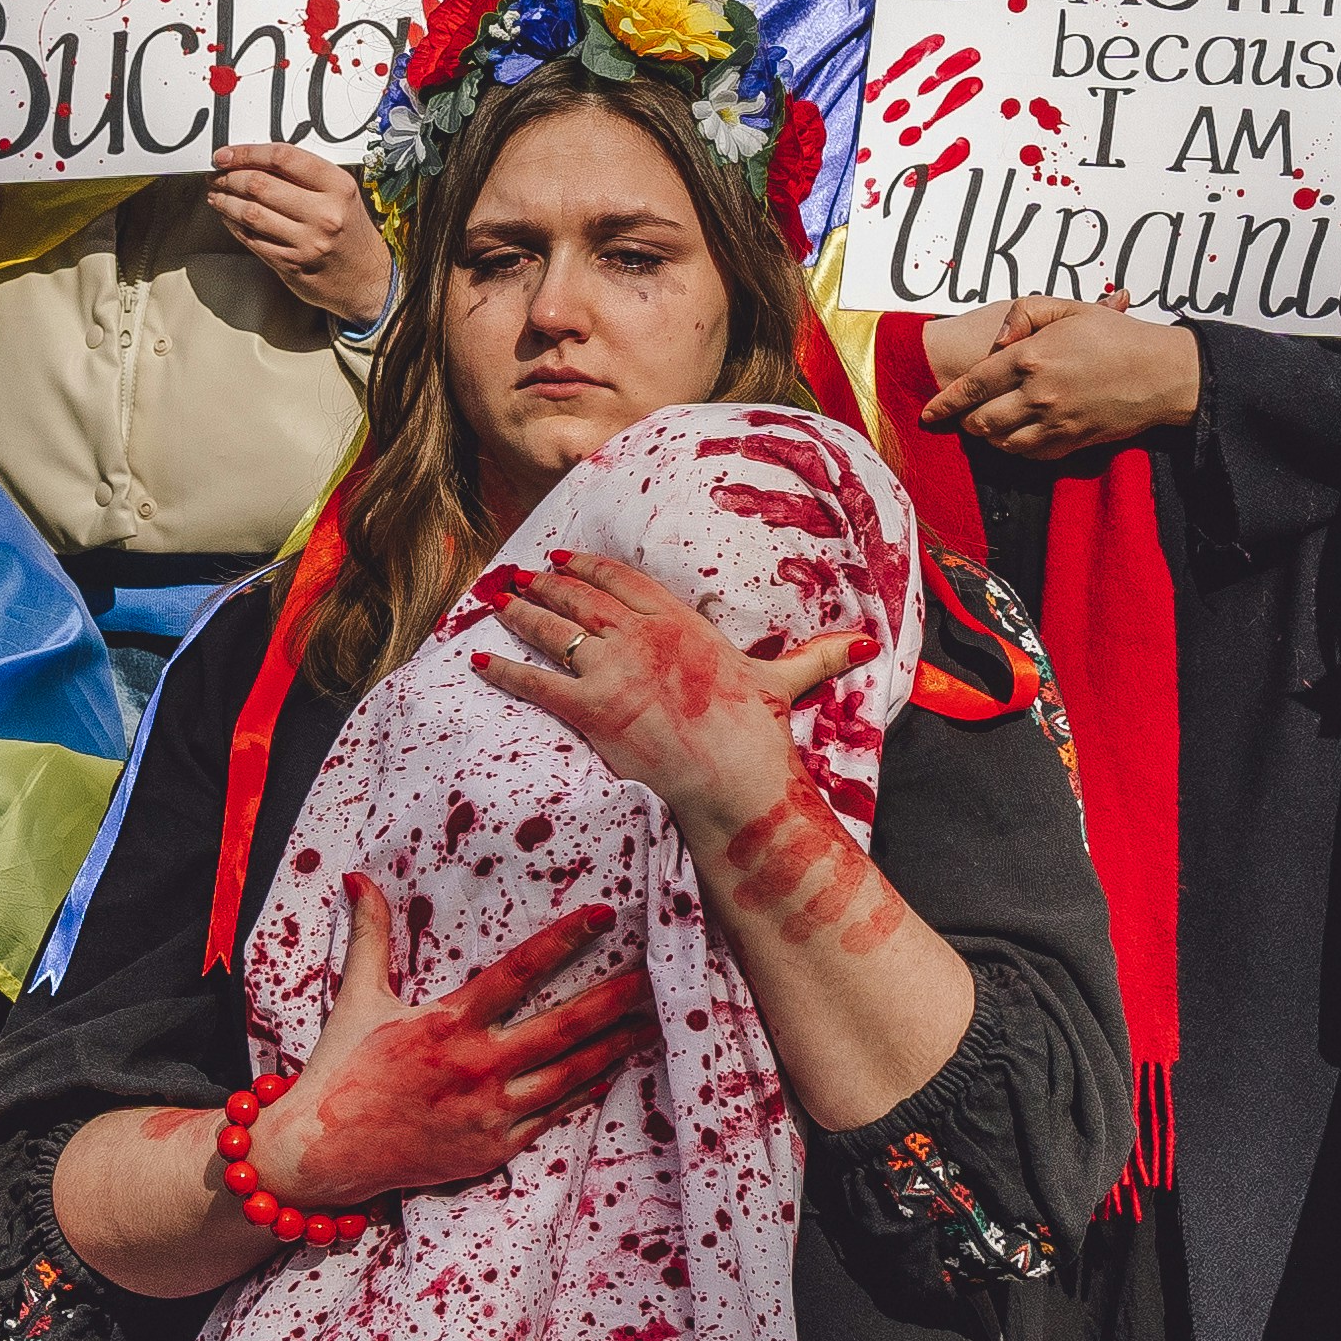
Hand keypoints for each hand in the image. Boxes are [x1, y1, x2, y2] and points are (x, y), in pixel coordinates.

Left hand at [209, 145, 396, 326]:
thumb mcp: (342, 195)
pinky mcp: (291, 264)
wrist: (368, 280)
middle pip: (260, 185)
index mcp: (339, 187)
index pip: (284, 157)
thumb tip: (255, 160)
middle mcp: (324, 214)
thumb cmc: (352, 232)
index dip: (247, 152)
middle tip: (217, 174)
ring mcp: (307, 242)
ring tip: (216, 193)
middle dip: (229, 176)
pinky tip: (228, 216)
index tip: (227, 154)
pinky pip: (251, 239)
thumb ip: (306, 176)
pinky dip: (233, 224)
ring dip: (225, 200)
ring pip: (250, 213)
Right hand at [252, 884, 650, 1211]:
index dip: (562, 940)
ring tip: (651, 1024)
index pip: (516, 972)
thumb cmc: (341, 1070)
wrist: (323, 1154)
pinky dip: (582, 1092)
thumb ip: (370, 936)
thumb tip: (357, 876)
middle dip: (615, 999)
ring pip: (568, 1074)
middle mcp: (474, 1066)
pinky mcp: (491, 1149)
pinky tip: (609, 1073)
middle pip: (562, 1027)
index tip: (601, 913)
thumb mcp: (356, 998)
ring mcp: (487, 1112)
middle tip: (656, 976)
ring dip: (613, 1046)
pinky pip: (551, 1117)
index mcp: (446, 1023)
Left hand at [473, 552, 867, 844]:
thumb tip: (865, 642)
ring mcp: (613, 670)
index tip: (568, 559)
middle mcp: (642, 637)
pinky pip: (534, 680)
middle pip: (582, 600)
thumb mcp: (784, 685)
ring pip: (552, 630)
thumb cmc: (758, 736)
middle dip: (547, 585)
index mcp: (683, 624)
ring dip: (518, 614)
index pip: (627, 583)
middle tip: (520, 575)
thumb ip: (816, 657)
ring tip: (494, 603)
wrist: (734, 781)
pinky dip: (501, 668)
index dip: (592, 568)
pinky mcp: (590, 708)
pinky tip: (475, 659)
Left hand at [920, 293, 1200, 458]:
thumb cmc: (1116, 335)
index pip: (973, 386)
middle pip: (981, 421)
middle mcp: (1038, 395)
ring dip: (989, 435)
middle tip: (968, 412)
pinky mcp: (1071, 442)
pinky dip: (1015, 448)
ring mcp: (1055, 423)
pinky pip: (1029, 454)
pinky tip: (1018, 435)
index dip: (945, 402)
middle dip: (967, 420)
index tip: (929, 412)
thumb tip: (998, 342)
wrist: (1161, 373)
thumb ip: (1024, 313)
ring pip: (1002, 442)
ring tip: (991, 422)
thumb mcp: (1068, 307)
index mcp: (1031, 357)